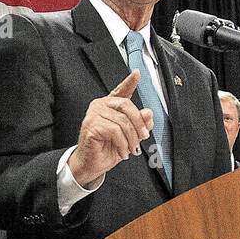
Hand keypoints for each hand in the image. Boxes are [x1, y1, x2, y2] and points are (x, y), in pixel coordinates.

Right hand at [67, 70, 152, 186]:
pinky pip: (114, 131)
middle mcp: (100, 106)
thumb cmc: (108, 149)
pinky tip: (122, 152)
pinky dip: (122, 144)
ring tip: (131, 150)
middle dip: (139, 124)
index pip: (121, 91)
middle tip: (143, 138)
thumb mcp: (130, 137)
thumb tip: (148, 113)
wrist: (93, 165)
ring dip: (131, 139)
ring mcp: (93, 114)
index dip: (129, 82)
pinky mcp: (91, 126)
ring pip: (122, 121)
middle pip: (127, 106)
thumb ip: (140, 124)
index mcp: (110, 106)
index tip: (137, 73)